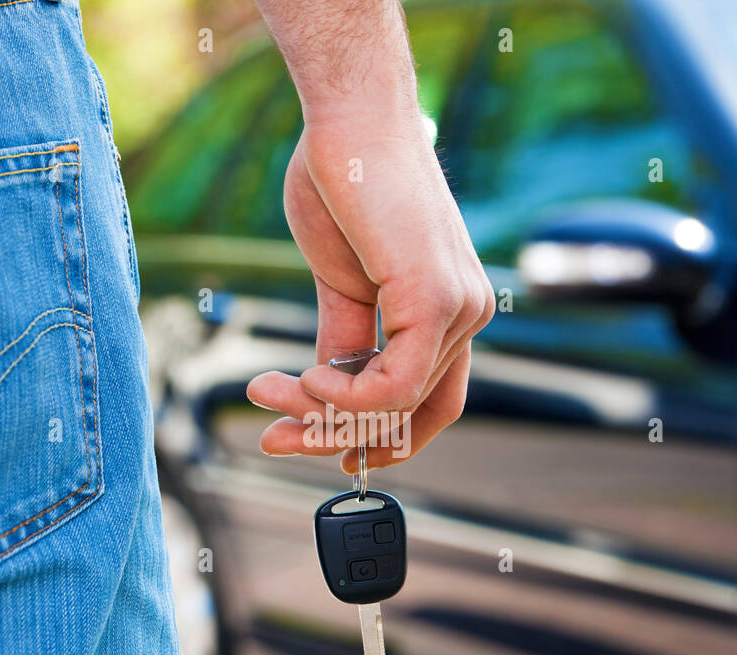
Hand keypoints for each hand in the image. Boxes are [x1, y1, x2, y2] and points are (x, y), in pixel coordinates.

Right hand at [246, 112, 494, 472]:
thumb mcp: (343, 281)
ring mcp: (461, 310)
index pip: (430, 404)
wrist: (347, 121)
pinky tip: (307, 380)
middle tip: (272, 441)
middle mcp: (469, 316)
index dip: (380, 439)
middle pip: (408, 416)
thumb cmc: (345, 184)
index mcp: (451, 312)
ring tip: (267, 393)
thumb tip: (328, 392)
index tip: (327, 451)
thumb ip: (346, 339)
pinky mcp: (437, 300)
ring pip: (394, 408)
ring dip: (320, 413)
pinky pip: (393, 388)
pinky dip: (343, 397)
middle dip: (332, 436)